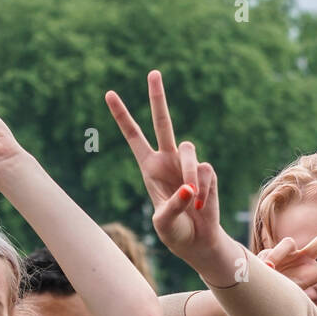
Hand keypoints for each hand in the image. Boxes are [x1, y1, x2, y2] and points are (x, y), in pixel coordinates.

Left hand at [105, 70, 231, 273]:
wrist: (197, 243)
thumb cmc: (174, 233)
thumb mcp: (163, 224)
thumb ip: (172, 206)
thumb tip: (189, 188)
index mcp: (148, 167)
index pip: (133, 136)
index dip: (122, 116)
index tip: (109, 93)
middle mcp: (168, 160)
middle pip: (162, 122)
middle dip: (158, 97)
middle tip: (153, 73)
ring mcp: (188, 164)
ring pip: (189, 150)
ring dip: (189, 173)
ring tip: (193, 199)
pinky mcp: (207, 172)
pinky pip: (206, 172)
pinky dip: (204, 191)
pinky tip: (202, 207)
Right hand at [257, 210, 316, 302]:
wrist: (247, 298)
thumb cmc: (270, 305)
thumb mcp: (288, 299)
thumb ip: (300, 288)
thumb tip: (301, 271)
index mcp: (312, 276)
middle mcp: (303, 261)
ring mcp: (287, 255)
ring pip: (288, 242)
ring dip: (276, 258)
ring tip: (269, 274)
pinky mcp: (270, 251)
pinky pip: (271, 250)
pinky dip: (267, 261)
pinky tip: (261, 270)